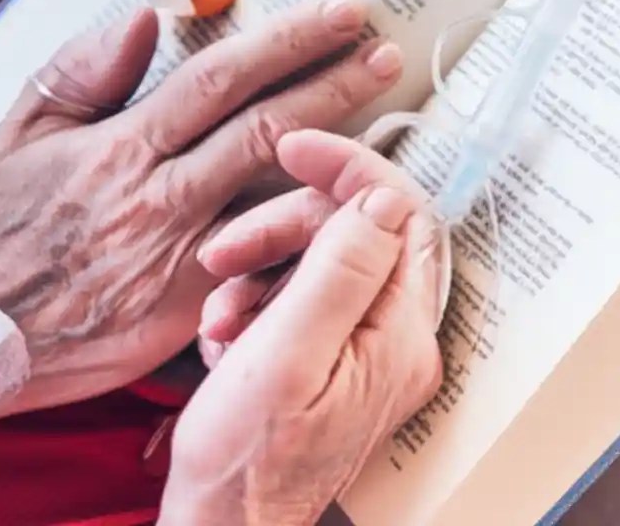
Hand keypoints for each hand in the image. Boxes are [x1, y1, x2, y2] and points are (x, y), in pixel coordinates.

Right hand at [0, 0, 401, 419]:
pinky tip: (355, 218)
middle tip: (387, 57)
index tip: (341, 14)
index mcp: (123, 145)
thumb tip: (144, 20)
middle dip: (336, 87)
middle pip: (268, 129)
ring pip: (279, 199)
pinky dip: (309, 241)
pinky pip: (263, 267)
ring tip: (392, 133)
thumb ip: (83, 73)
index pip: (224, 78)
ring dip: (341, 163)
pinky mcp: (189, 307)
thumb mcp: (17, 134)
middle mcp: (162, 195)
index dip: (290, 42)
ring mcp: (181, 253)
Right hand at [193, 130, 439, 365]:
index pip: (403, 215)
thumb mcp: (286, 359)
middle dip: (286, 233)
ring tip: (216, 321)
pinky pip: (304, 313)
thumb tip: (386, 198)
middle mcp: (400, 346)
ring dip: (262, 280)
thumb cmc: (246, 470)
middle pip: (357, 239)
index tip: (292, 149)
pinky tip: (221, 341)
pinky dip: (259, 313)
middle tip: (223, 255)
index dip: (350, 172)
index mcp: (402, 337)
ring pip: (322, 273)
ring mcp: (370, 364)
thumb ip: (342, 271)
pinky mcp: (336, 380)